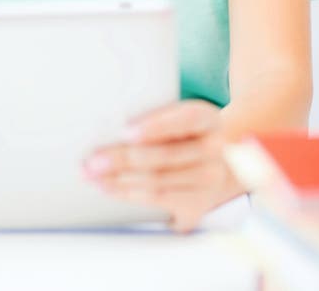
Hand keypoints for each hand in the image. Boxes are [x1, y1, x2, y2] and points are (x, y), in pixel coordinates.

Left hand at [81, 99, 244, 233]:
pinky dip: (129, 194)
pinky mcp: (199, 204)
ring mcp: (210, 181)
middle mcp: (216, 151)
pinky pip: (159, 200)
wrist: (225, 160)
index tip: (125, 130)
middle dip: (123, 158)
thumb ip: (157, 116)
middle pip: (165, 156)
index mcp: (209, 119)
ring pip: (158, 181)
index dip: (155, 125)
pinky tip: (109, 188)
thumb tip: (110, 122)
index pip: (184, 119)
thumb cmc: (188, 132)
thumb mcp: (182, 114)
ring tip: (93, 175)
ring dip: (120, 180)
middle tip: (93, 159)